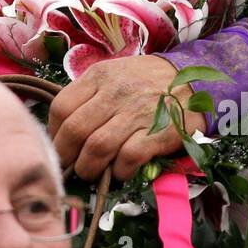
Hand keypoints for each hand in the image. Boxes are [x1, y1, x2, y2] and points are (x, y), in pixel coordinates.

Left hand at [47, 55, 205, 180]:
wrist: (193, 80)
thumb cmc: (145, 80)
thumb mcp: (113, 74)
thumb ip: (88, 95)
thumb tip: (61, 130)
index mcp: (99, 76)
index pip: (61, 107)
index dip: (54, 133)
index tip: (59, 146)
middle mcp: (115, 92)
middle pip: (75, 130)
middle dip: (67, 156)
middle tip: (71, 166)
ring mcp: (137, 112)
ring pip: (97, 147)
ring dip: (89, 168)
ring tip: (92, 173)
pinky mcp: (159, 133)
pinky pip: (128, 158)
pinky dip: (119, 171)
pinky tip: (120, 172)